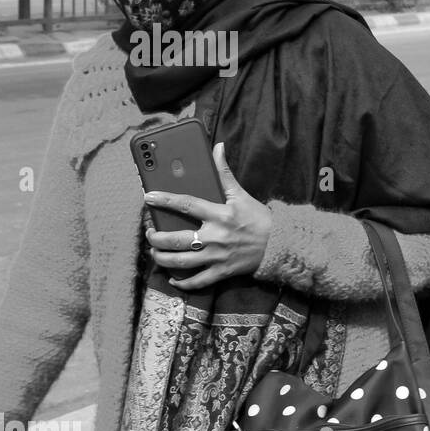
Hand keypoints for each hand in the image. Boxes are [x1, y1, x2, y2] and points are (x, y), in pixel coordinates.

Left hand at [145, 142, 272, 289]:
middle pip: (176, 240)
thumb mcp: (241, 194)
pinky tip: (172, 278)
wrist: (281, 244)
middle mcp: (215, 237)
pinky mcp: (222, 272)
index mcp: (219, 215)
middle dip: (156, 237)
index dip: (165, 200)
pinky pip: (197, 281)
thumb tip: (217, 148)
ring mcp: (217, 257)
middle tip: (149, 233)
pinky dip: (182, 282)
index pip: (186, 205)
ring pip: (181, 262)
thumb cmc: (259, 218)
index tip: (148, 198)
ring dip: (162, 258)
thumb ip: (224, 172)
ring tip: (155, 252)